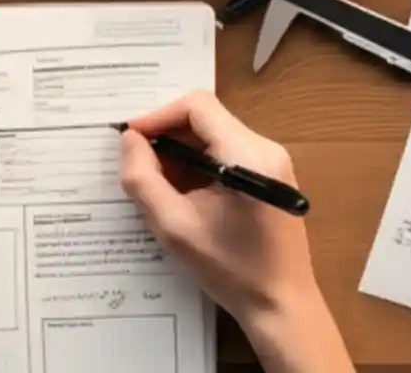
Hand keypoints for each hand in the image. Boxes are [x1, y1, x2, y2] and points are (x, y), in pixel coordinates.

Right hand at [120, 91, 352, 372]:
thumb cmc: (230, 269)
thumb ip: (143, 179)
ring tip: (159, 186)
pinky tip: (183, 195)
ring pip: (214, 135)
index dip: (158, 116)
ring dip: (181, 153)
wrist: (281, 305)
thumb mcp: (173, 226)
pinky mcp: (271, 176)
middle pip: (205, 118)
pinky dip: (198, 165)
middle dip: (167, 136)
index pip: (196, 106)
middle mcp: (265, 149)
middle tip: (139, 166)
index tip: (131, 141)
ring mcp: (273, 162)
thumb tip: (129, 140)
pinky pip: (226, 152)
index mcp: (247, 155)